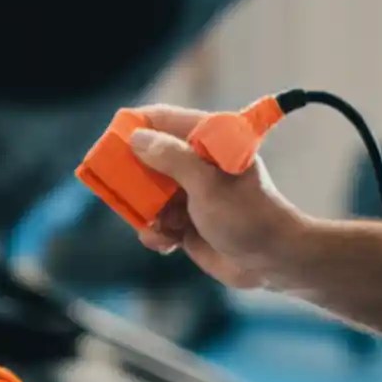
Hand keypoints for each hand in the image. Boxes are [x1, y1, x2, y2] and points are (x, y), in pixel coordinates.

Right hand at [129, 104, 306, 288]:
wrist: (272, 262)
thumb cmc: (247, 216)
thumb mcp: (207, 184)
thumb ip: (171, 158)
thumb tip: (136, 138)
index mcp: (208, 139)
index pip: (160, 120)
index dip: (133, 128)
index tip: (110, 146)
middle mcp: (195, 161)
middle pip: (145, 158)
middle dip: (134, 181)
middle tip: (128, 195)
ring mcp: (188, 191)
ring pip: (145, 194)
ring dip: (146, 213)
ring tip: (163, 226)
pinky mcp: (184, 220)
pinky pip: (153, 221)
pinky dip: (155, 233)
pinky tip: (170, 243)